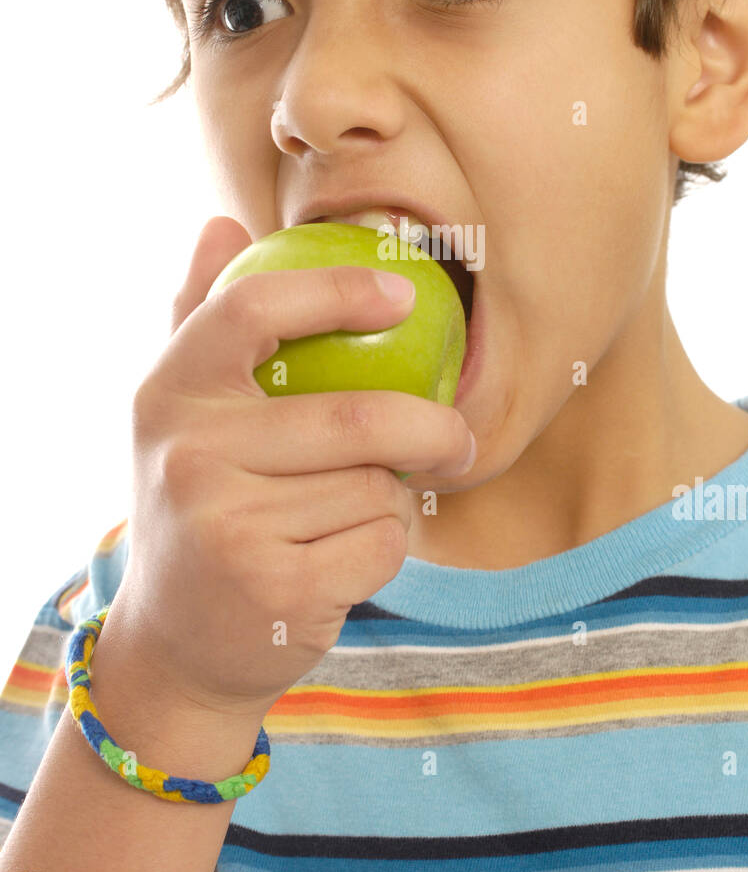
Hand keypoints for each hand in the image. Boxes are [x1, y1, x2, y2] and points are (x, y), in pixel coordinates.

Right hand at [106, 218, 474, 719]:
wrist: (173, 647)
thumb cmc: (198, 508)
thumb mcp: (181, 415)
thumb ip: (201, 317)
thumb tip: (221, 224)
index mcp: (167, 393)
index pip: (253, 308)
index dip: (337, 291)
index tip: (404, 294)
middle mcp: (188, 454)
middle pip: (355, 418)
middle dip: (431, 428)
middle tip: (456, 438)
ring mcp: (226, 527)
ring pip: (374, 488)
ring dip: (390, 502)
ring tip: (349, 516)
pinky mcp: (273, 592)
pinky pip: (379, 545)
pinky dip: (384, 549)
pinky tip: (342, 561)